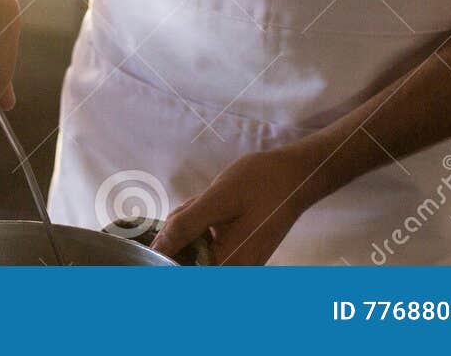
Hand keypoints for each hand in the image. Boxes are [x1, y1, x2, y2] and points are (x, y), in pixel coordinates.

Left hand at [152, 144, 322, 264]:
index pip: (183, 274)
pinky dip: (201, 226)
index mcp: (229, 265)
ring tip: (208, 202)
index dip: (165, 257)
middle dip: (179, 234)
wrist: (294, 175)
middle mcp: (235, 272)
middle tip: (194, 206)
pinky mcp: (238, 253)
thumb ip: (185, 225)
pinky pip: (207, 244)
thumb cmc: (259, 184)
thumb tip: (156, 249)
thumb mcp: (217, 199)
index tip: (164, 230)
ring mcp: (238, 264)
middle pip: (187, 262)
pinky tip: (212, 206)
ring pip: (194, 250)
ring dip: (191, 227)